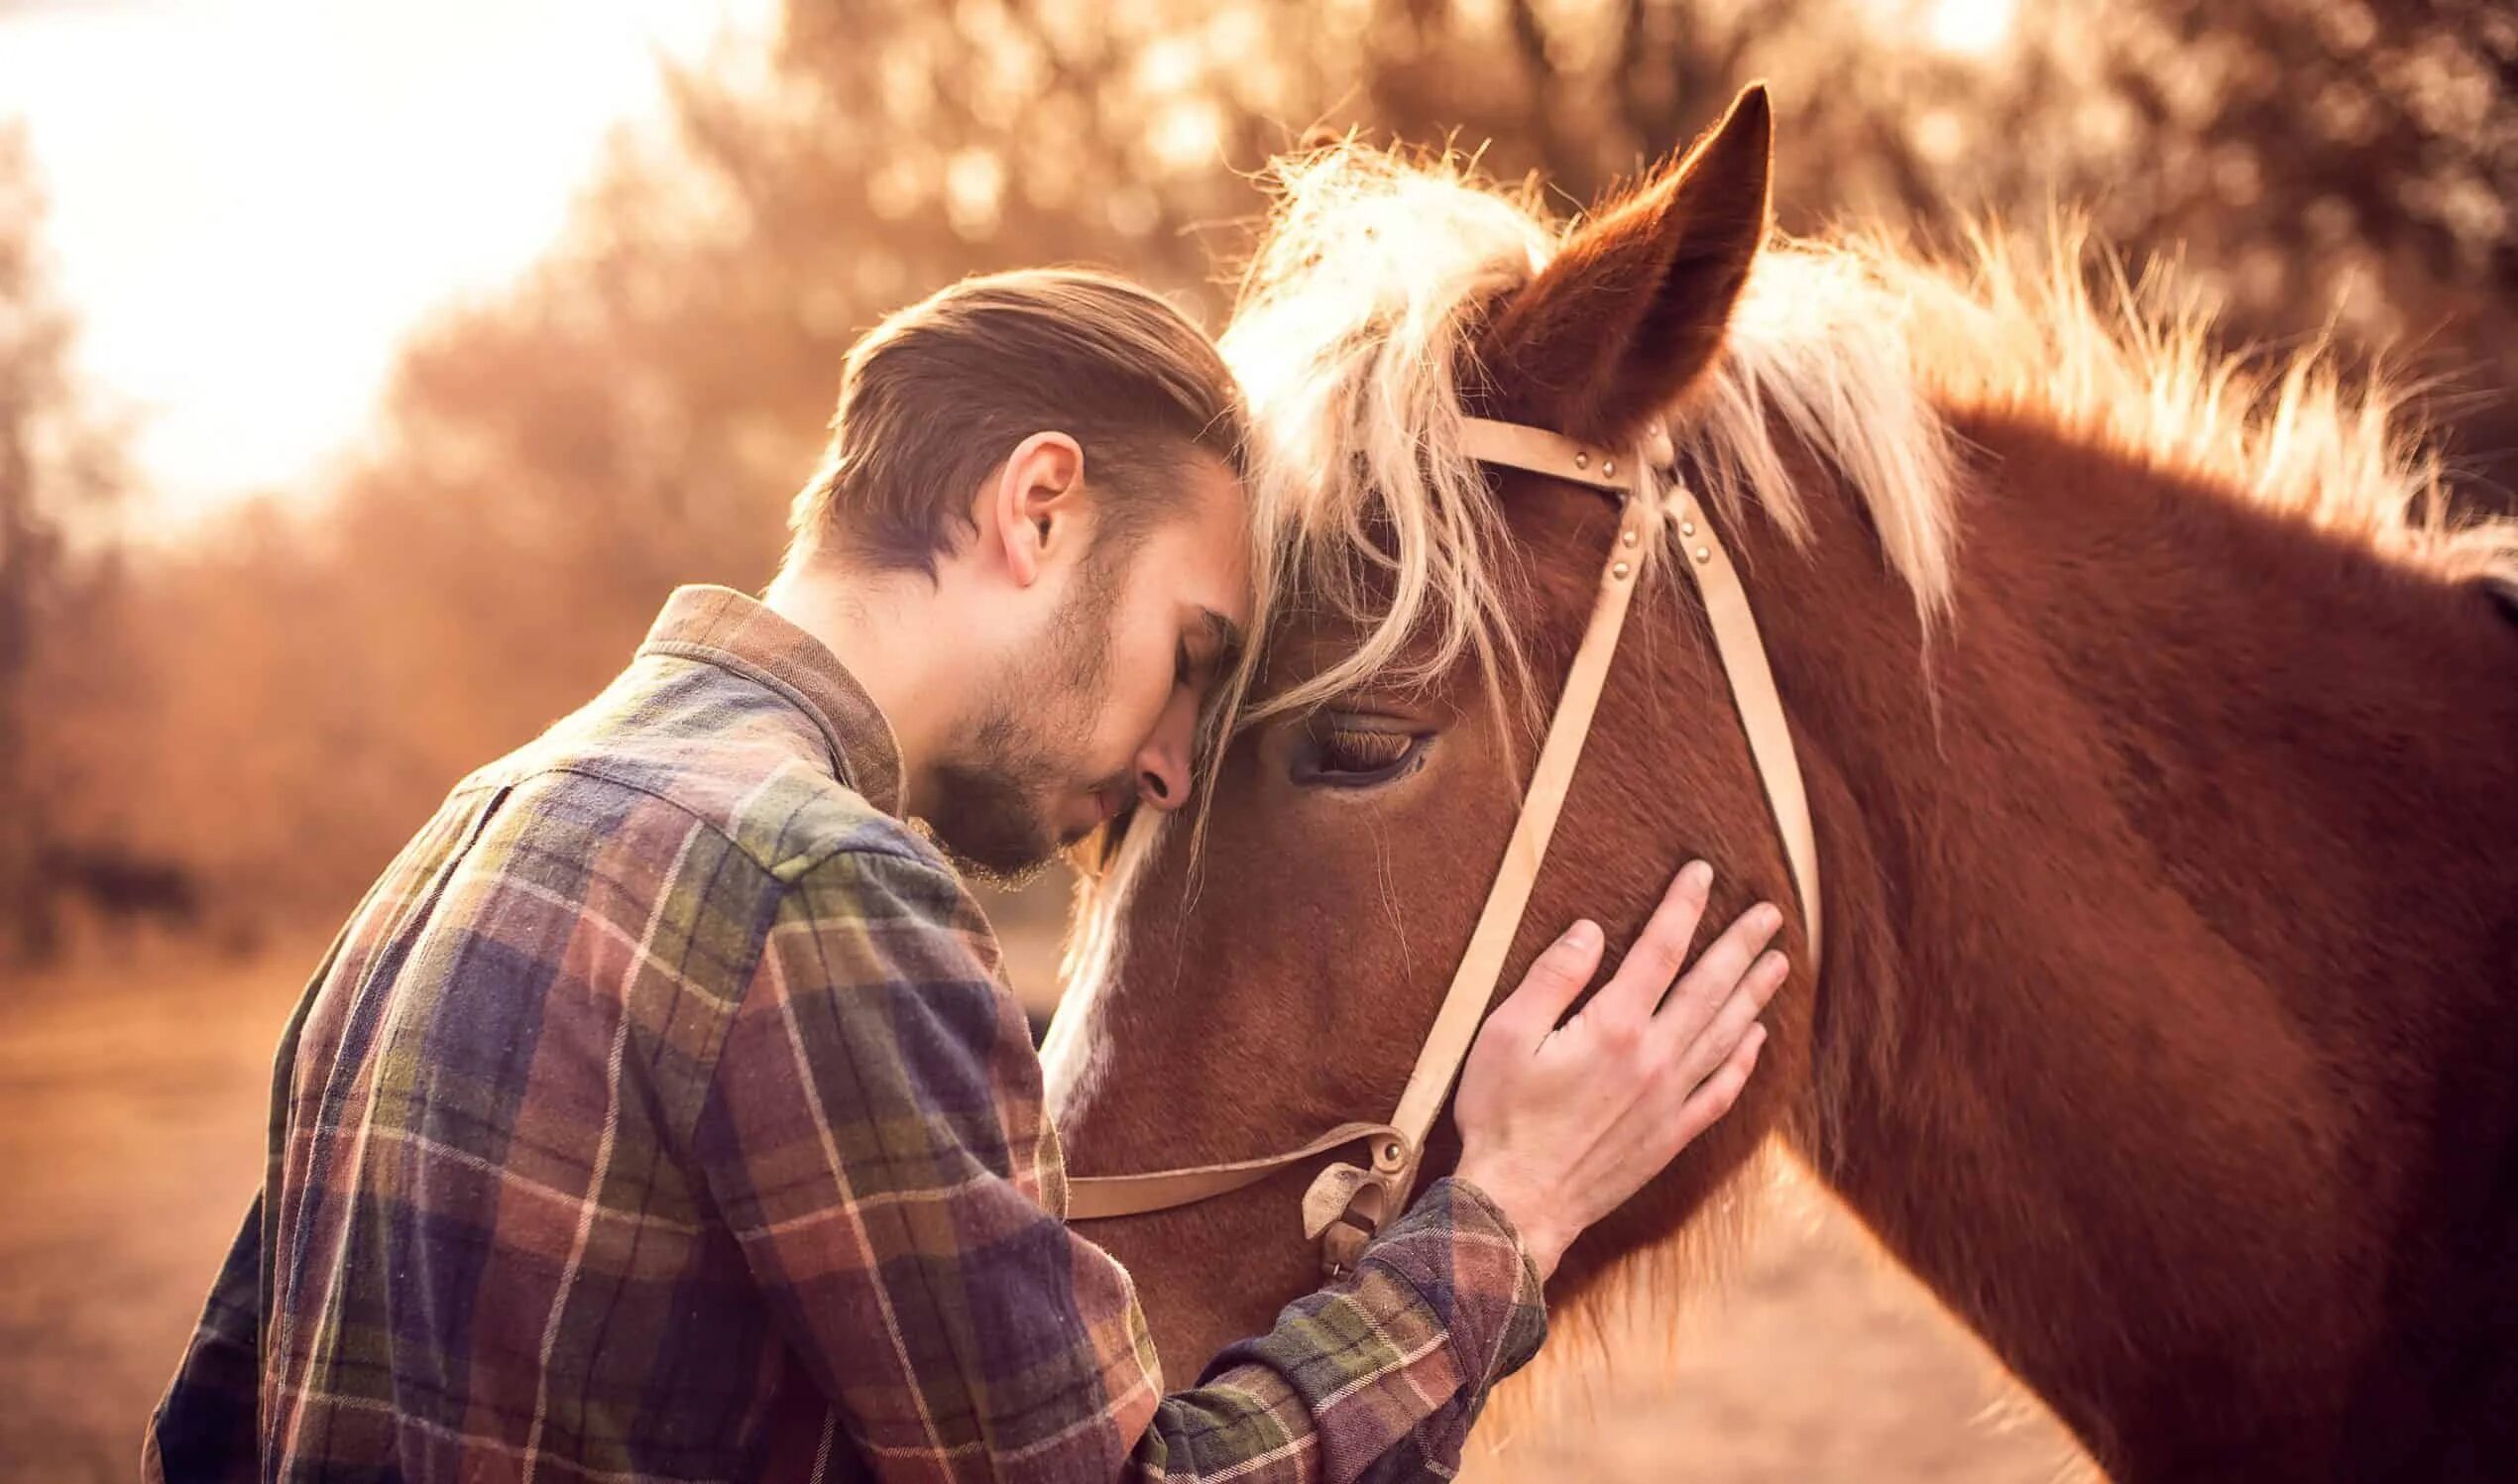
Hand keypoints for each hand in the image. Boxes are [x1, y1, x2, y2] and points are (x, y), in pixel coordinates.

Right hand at [1451, 860, 1785, 1280]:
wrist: (1518, 1205)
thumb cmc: (1501, 1118)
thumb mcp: (1504, 1035)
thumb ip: (1553, 978)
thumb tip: (1592, 930)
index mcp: (1613, 1027)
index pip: (1659, 951)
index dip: (1682, 907)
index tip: (1702, 872)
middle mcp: (1653, 1059)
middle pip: (1709, 988)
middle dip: (1740, 945)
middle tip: (1770, 913)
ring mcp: (1668, 1100)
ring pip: (1725, 1035)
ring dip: (1754, 995)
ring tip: (1779, 962)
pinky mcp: (1669, 1136)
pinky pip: (1720, 1092)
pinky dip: (1743, 1062)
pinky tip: (1755, 1039)